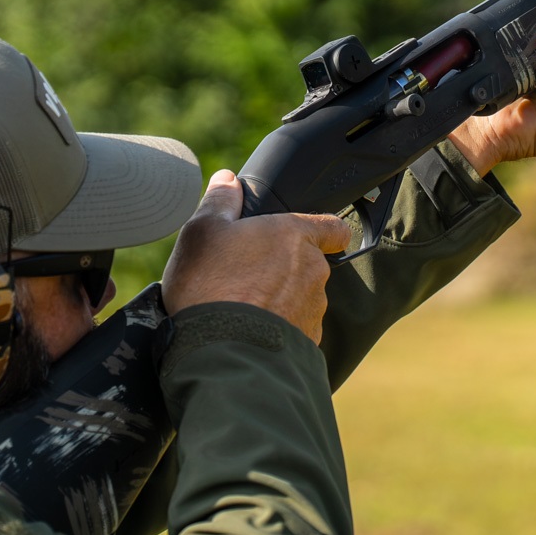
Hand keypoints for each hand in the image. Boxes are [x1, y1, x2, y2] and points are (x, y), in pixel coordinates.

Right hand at [162, 170, 351, 342]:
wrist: (221, 354)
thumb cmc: (210, 285)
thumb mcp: (203, 232)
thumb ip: (220, 201)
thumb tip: (228, 179)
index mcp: (293, 236)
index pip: (332, 227)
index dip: (326, 231)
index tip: (315, 237)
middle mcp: (313, 271)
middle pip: (309, 264)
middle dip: (285, 270)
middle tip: (247, 277)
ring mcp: (313, 310)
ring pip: (302, 299)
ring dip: (281, 301)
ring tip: (242, 310)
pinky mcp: (307, 343)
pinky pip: (294, 330)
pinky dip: (277, 330)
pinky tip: (248, 334)